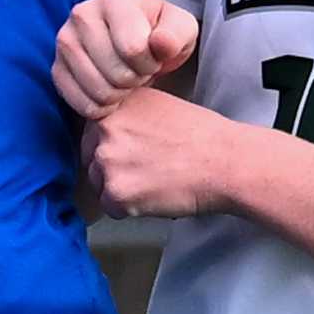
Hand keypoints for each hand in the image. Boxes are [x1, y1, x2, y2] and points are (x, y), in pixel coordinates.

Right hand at [53, 0, 199, 117]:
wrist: (135, 43)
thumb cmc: (159, 33)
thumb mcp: (181, 30)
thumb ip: (176, 35)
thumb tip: (161, 44)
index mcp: (116, 0)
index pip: (133, 48)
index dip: (150, 63)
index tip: (153, 58)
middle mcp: (82, 14)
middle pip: (115, 72)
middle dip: (135, 80)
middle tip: (139, 71)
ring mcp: (65, 41)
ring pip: (97, 90)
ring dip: (119, 94)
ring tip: (126, 78)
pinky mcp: (56, 68)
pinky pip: (80, 104)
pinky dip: (101, 107)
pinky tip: (110, 92)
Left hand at [81, 87, 234, 218]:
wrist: (223, 161)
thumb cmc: (200, 134)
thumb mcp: (156, 103)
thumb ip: (126, 112)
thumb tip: (106, 127)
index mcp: (114, 104)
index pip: (92, 131)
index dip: (111, 145)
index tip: (129, 152)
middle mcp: (105, 128)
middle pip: (90, 157)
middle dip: (112, 167)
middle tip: (145, 169)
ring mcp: (108, 160)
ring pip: (99, 184)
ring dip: (120, 188)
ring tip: (153, 182)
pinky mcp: (116, 192)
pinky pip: (110, 207)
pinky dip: (129, 209)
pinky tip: (154, 195)